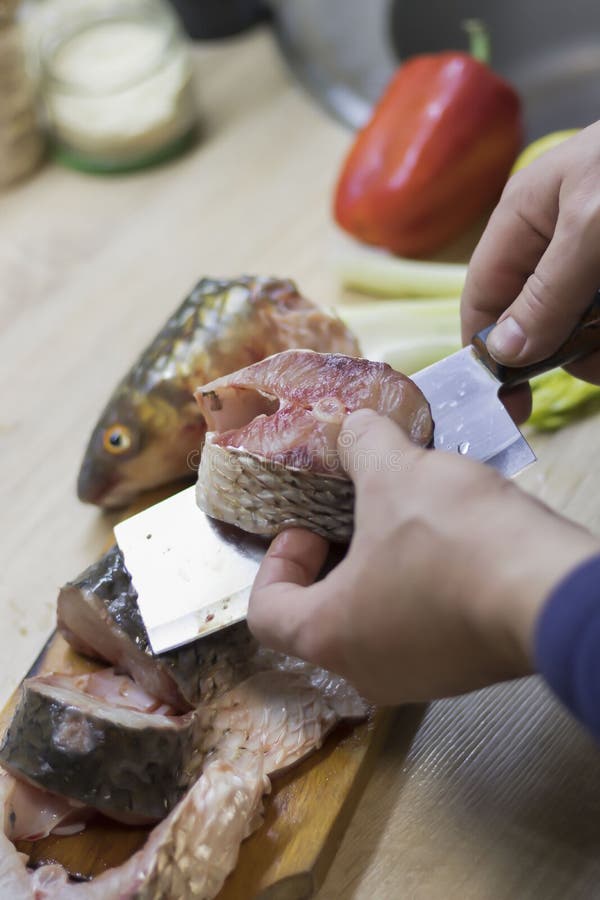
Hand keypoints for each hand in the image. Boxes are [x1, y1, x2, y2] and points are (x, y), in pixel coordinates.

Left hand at [248, 410, 598, 704]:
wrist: (550, 590)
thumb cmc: (453, 541)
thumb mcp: (396, 472)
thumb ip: (361, 444)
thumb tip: (352, 427)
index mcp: (328, 637)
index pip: (266, 612)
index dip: (277, 562)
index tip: (307, 526)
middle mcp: (366, 672)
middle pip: (322, 617)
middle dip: (335, 559)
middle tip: (356, 516)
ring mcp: (420, 678)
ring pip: (376, 623)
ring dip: (383, 569)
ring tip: (409, 519)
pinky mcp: (465, 669)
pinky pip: (423, 628)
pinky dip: (423, 588)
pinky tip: (450, 544)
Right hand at [461, 121, 599, 391]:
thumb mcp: (591, 230)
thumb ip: (546, 294)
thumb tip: (501, 352)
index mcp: (525, 218)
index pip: (484, 296)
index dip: (488, 350)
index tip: (511, 402)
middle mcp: (554, 238)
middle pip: (537, 319)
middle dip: (569, 347)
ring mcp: (592, 252)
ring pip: (581, 323)